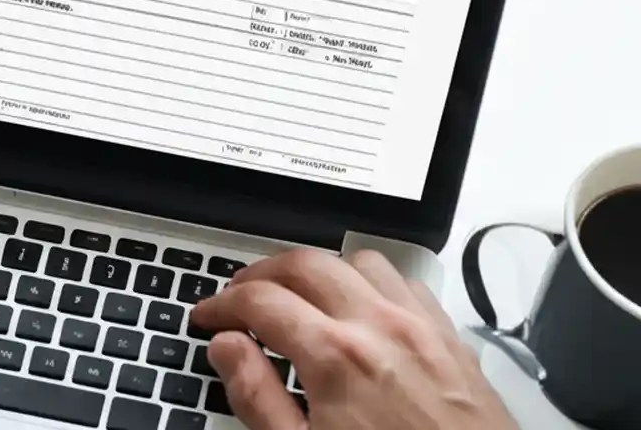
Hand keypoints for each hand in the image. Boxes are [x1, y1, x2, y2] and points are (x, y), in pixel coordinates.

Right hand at [192, 249, 515, 429]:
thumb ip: (258, 397)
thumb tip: (226, 348)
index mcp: (335, 357)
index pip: (259, 301)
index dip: (221, 305)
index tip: (209, 318)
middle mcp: (378, 327)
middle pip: (304, 264)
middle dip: (260, 275)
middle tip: (238, 298)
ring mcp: (420, 327)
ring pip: (356, 261)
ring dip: (317, 270)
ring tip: (296, 295)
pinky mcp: (450, 338)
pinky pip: (405, 281)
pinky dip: (370, 281)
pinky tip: (358, 306)